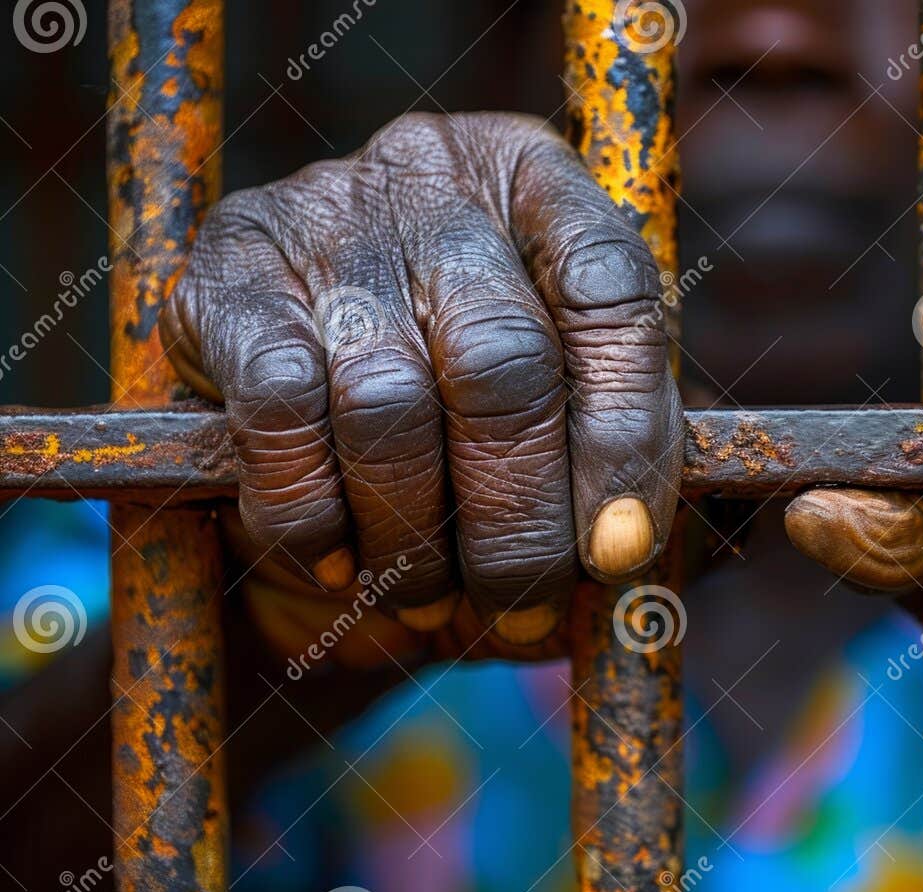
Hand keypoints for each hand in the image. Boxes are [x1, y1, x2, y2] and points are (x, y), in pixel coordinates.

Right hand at [161, 112, 682, 659]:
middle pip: (501, 363)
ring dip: (414, 537)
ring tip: (432, 601)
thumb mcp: (569, 401)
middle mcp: (436, 179)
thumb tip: (628, 552)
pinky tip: (342, 563)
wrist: (302, 385)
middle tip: (525, 610)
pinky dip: (314, 514)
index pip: (609, 290)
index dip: (625, 431)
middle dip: (518, 518)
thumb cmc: (469, 408)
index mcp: (542, 185)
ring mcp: (323, 219)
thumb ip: (629, 450)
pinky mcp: (224, 280)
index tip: (619, 548)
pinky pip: (282, 417)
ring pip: (389, 403)